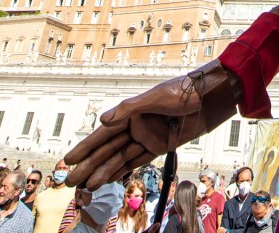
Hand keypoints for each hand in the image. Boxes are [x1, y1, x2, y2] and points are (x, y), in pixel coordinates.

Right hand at [63, 64, 239, 188]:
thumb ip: (128, 109)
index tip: (69, 159)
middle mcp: (136, 125)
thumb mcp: (155, 97)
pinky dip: (122, 170)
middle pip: (108, 149)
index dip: (86, 147)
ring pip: (120, 158)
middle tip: (71, 181)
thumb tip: (103, 119)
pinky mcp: (160, 146)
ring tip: (86, 186)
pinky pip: (137, 161)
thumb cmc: (184, 91)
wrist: (209, 99)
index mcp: (130, 112)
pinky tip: (108, 179)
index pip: (103, 134)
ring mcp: (148, 137)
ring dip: (103, 172)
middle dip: (89, 165)